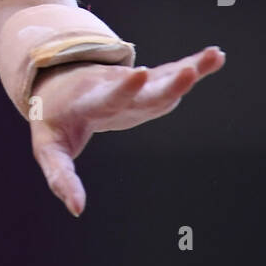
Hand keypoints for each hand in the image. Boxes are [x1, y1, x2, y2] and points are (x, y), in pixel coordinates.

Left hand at [28, 47, 224, 215]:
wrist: (56, 82)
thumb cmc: (53, 120)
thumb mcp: (48, 149)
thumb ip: (61, 177)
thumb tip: (78, 210)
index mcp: (91, 101)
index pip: (109, 96)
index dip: (124, 88)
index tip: (140, 73)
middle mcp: (116, 88)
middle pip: (145, 89)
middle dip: (167, 82)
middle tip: (189, 72)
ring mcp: (133, 84)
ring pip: (163, 76)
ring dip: (190, 67)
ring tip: (215, 56)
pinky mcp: (145, 82)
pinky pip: (171, 73)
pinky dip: (193, 66)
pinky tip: (216, 56)